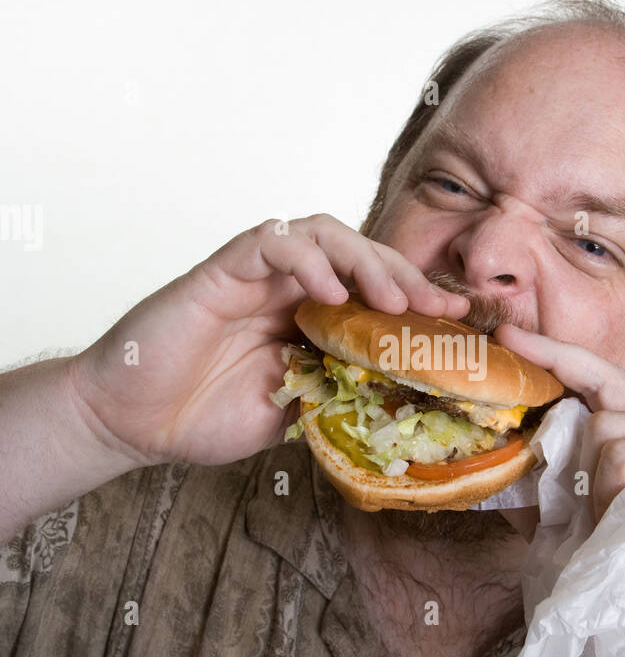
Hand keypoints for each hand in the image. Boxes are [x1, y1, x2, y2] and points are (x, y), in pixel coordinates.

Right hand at [67, 214, 469, 468]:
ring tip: (391, 297)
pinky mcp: (221, 271)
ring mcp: (255, 275)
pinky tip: (331, 292)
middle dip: (403, 275)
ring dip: (364, 259)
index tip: (459, 321)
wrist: (133, 423)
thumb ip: (333, 397)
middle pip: (358, 252)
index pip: (373, 290)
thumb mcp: (289, 416)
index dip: (417, 299)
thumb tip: (398, 403)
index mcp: (307, 316)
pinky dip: (306, 259)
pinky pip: (270, 241)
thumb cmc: (201, 416)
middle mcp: (287, 286)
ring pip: (321, 233)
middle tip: (436, 306)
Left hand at [493, 323, 624, 656]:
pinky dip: (609, 487)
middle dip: (556, 367)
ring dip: (588, 474)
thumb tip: (491, 461)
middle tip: (507, 341)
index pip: (598, 383)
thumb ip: (538, 491)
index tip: (508, 336)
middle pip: (603, 385)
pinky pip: (624, 452)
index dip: (556, 358)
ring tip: (606, 520)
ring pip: (607, 424)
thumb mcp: (561, 531)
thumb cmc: (618, 590)